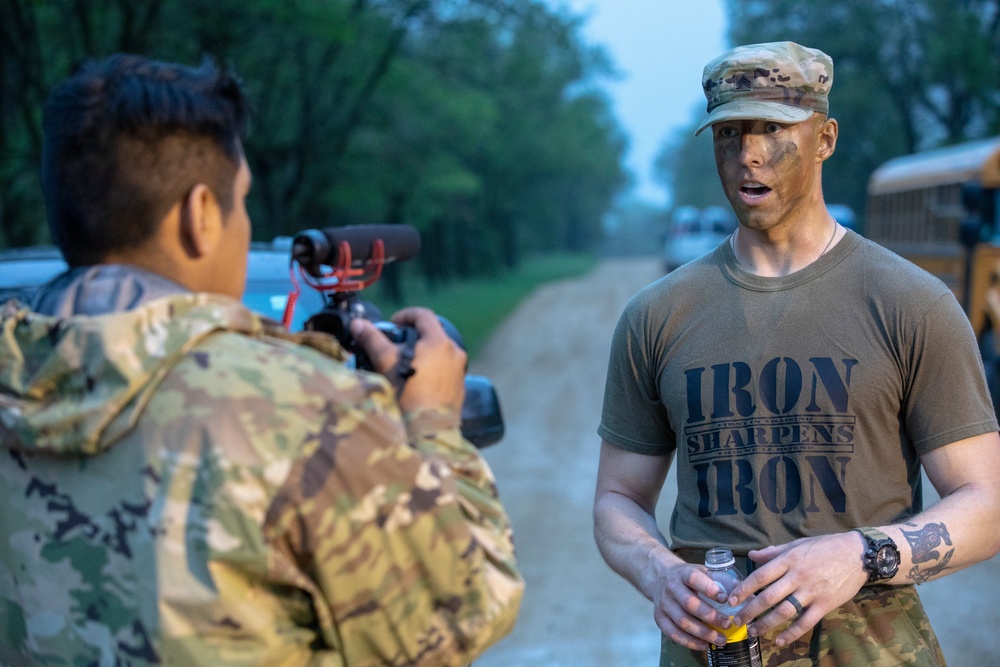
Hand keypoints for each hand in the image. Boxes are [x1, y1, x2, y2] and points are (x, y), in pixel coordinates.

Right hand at [350, 307, 465, 413]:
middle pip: (433, 333)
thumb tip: (358, 324)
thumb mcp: (386, 362)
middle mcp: (455, 352)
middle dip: (414, 335)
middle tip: (396, 345)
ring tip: (405, 365)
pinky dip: (432, 368)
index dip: (405, 315)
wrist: (428, 430)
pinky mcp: (460, 387)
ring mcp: (460, 370)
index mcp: (440, 341)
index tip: (392, 325)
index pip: (424, 315)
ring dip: (423, 353)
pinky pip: (445, 370)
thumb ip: (372, 340)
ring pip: (440, 353)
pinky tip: (417, 381)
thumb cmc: (408, 392)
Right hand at [651, 560, 743, 650]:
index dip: (709, 589)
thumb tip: (751, 596)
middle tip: (727, 624)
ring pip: (682, 622)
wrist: (660, 577)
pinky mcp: (659, 618)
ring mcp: (664, 604)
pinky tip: (704, 645)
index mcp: (684, 573)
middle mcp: (671, 588)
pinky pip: (673, 633)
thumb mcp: (704, 572)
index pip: (694, 579)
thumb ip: (725, 582)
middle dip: (710, 616)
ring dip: (703, 633)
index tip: (724, 598)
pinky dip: (689, 642)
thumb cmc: (688, 578)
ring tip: (721, 640)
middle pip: (689, 604)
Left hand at [730, 532, 868, 646]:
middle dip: (749, 611)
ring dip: (766, 624)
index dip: (743, 589)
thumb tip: (751, 555)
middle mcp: (797, 576)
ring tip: (754, 632)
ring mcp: (812, 591)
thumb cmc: (825, 546)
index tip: (730, 599)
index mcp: (789, 559)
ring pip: (784, 611)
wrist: (858, 553)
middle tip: (736, 621)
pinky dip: (791, 633)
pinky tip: (780, 640)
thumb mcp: (797, 544)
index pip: (760, 575)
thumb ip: (773, 552)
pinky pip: (805, 622)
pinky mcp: (825, 604)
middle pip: (768, 597)